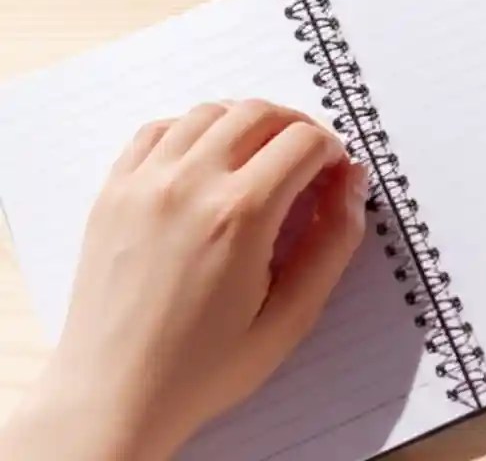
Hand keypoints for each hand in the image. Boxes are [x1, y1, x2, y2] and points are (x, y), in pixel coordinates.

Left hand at [3, 100, 366, 459]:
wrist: (115, 395)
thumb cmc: (204, 368)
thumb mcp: (292, 317)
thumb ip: (333, 243)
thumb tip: (351, 183)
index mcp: (239, 216)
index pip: (303, 142)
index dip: (332, 152)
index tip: (335, 178)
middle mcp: (189, 185)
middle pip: (259, 113)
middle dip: (297, 128)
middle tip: (309, 163)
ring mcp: (144, 183)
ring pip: (210, 112)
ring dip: (248, 124)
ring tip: (262, 161)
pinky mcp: (113, 191)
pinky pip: (159, 129)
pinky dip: (194, 130)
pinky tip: (209, 161)